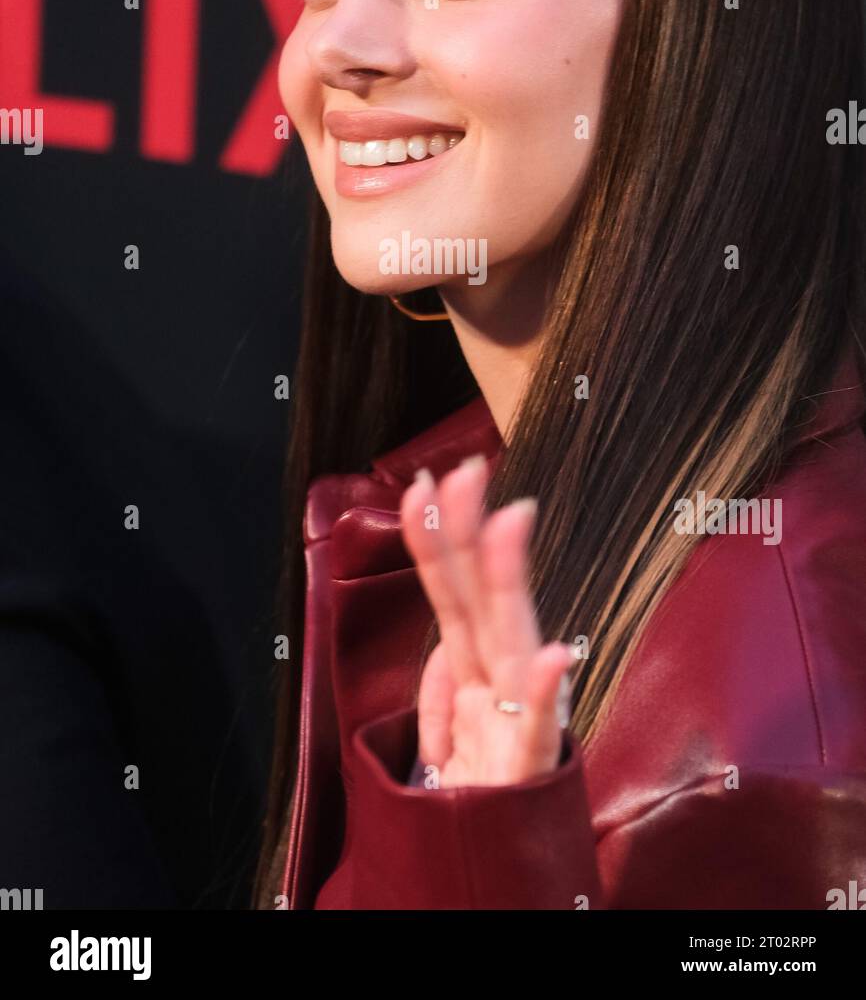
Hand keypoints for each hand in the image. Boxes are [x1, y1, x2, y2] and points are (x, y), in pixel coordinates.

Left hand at [399, 454, 575, 787]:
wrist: (502, 878)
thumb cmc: (481, 805)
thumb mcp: (447, 745)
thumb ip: (440, 692)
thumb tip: (434, 651)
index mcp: (474, 681)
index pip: (452, 597)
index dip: (436, 542)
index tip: (423, 484)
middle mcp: (498, 691)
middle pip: (478, 603)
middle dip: (470, 534)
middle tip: (464, 472)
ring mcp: (518, 725)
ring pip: (511, 644)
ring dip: (511, 581)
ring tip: (510, 520)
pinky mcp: (531, 772)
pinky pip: (538, 732)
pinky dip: (546, 693)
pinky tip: (554, 652)